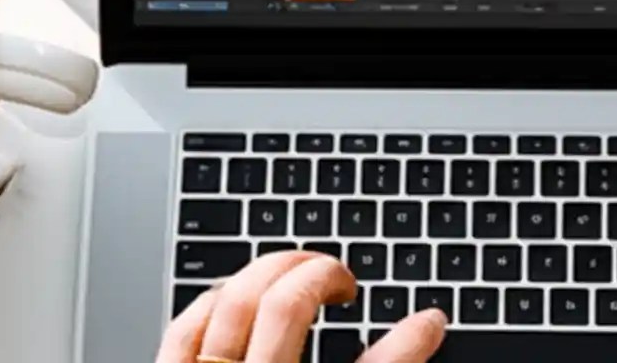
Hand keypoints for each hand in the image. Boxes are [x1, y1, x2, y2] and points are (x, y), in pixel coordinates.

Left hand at [157, 251, 447, 362]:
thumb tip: (424, 332)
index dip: (409, 343)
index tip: (429, 321)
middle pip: (285, 303)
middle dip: (320, 273)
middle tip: (342, 282)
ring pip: (234, 301)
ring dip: (273, 273)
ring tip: (296, 278)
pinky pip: (186, 329)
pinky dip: (219, 302)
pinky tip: (238, 300)